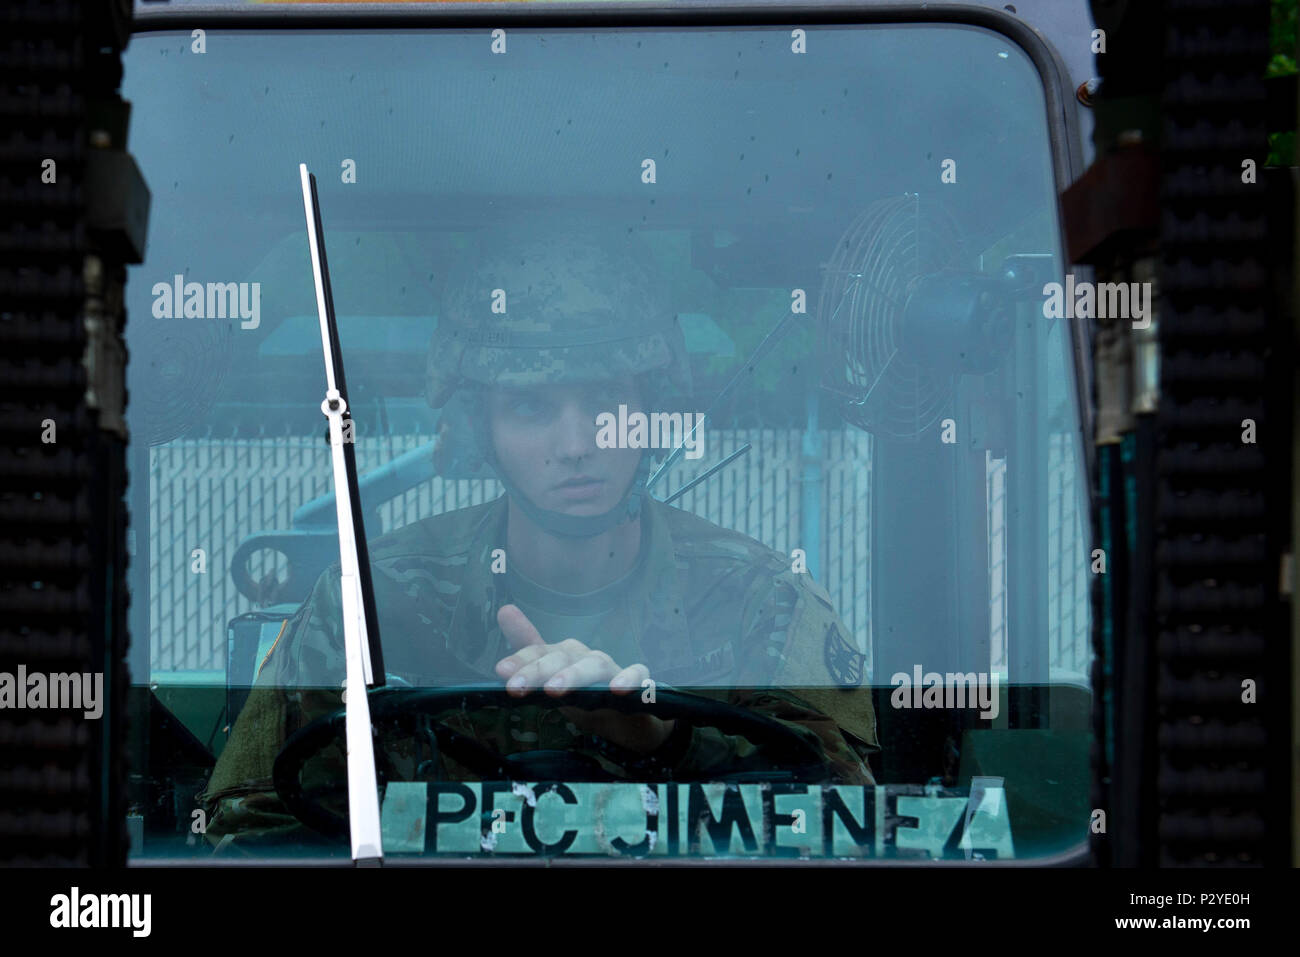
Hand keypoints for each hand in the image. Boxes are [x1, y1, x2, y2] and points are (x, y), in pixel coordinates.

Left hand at [493, 604, 675, 754]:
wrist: (629, 721)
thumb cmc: (587, 697)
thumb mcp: (553, 681)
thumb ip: (529, 652)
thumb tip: (504, 609)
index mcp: (564, 657)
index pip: (538, 652)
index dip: (520, 661)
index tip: (500, 671)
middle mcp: (586, 657)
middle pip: (561, 658)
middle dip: (538, 671)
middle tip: (516, 687)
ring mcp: (613, 669)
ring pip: (594, 665)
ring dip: (574, 674)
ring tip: (554, 689)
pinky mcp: (640, 684)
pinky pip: (637, 675)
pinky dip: (629, 678)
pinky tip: (617, 689)